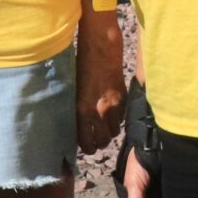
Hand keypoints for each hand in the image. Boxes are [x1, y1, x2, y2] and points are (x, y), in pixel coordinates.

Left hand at [76, 18, 124, 153]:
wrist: (100, 49)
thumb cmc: (81, 67)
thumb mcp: (74, 92)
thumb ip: (78, 111)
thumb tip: (79, 128)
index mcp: (81, 110)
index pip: (86, 142)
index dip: (87, 147)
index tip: (87, 146)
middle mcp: (98, 112)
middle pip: (103, 141)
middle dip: (100, 142)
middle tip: (96, 138)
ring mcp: (113, 107)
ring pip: (114, 132)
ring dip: (109, 131)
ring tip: (104, 125)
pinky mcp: (123, 100)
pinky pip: (122, 119)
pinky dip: (117, 119)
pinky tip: (112, 112)